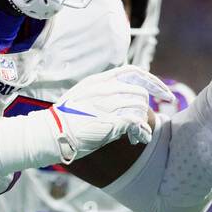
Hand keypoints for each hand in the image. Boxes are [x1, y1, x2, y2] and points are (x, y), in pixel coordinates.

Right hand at [49, 66, 173, 162]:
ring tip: (137, 136)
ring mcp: (108, 103)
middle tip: (144, 123)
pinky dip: (141, 131)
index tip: (162, 92)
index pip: (133, 72)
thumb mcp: (80, 98)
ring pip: (140, 107)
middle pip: (140, 92)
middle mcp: (105, 88)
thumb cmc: (62, 122)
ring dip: (142, 123)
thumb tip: (117, 102)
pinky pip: (136, 122)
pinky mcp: (110, 120)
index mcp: (98, 81)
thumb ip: (98, 95)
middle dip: (146, 108)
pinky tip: (138, 140)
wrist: (49, 133)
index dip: (151, 81)